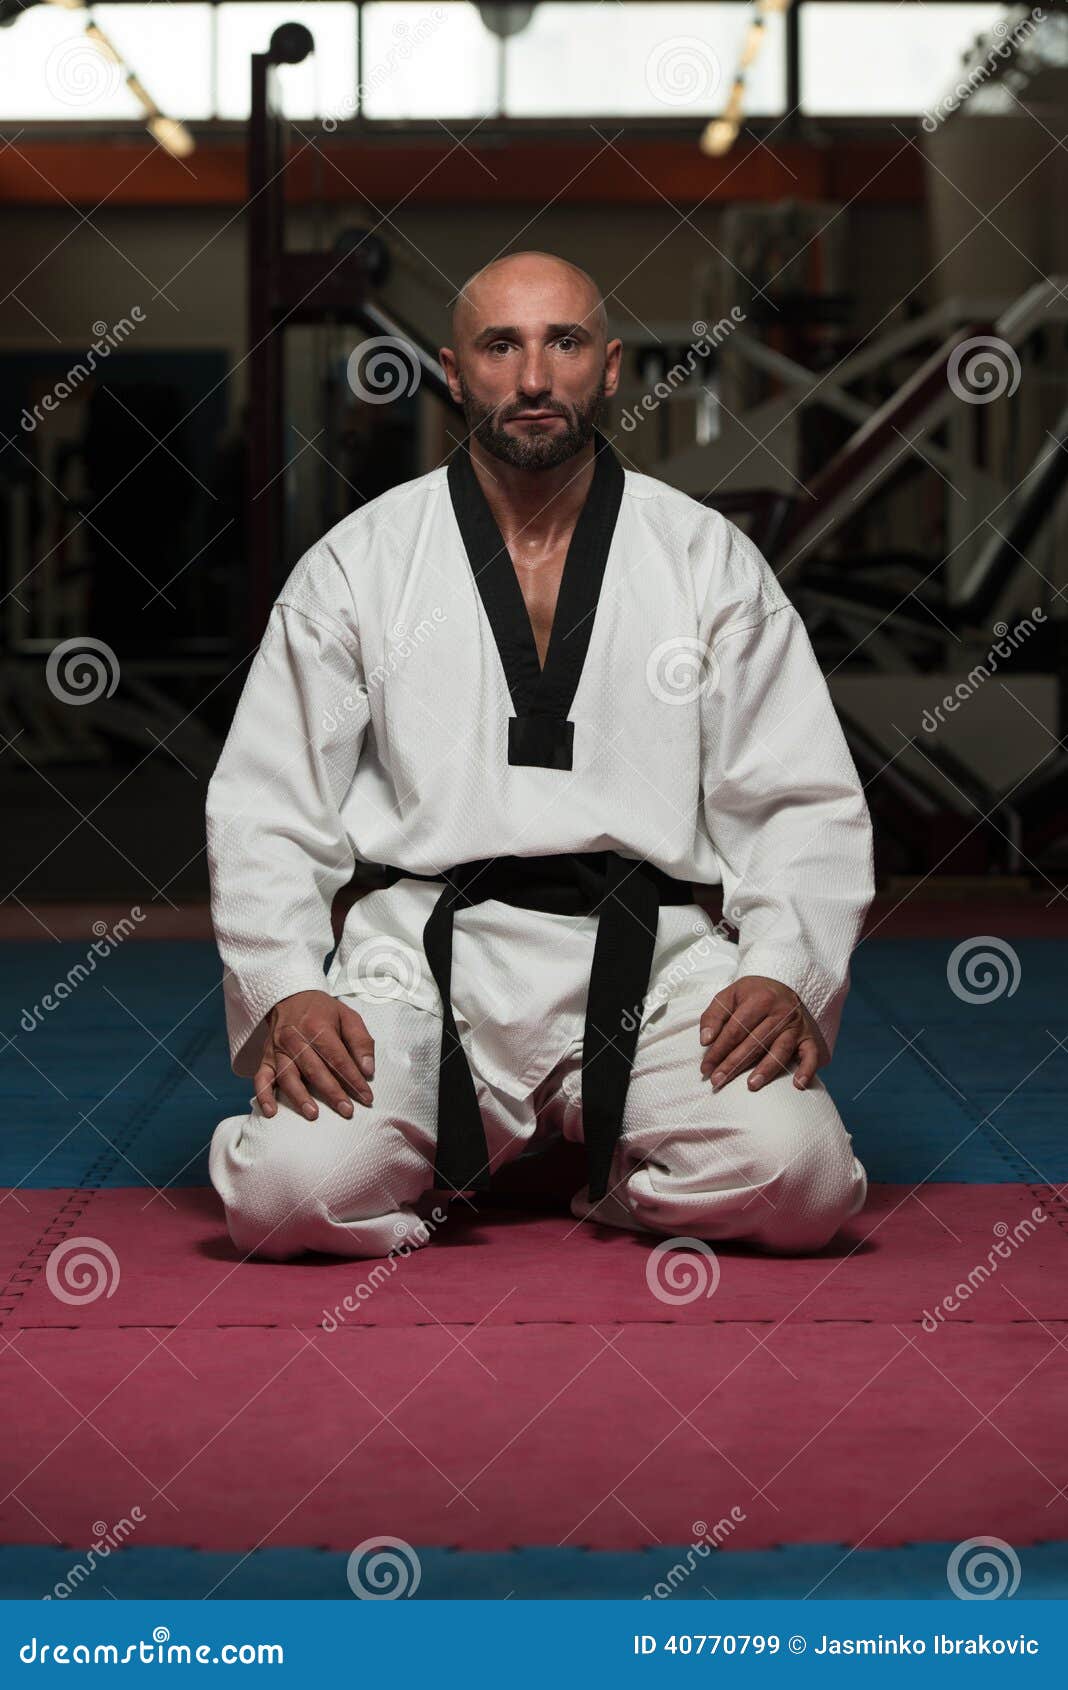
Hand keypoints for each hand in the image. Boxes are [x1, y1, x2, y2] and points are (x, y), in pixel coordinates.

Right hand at [254, 989, 374, 1120]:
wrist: (289, 996)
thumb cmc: (322, 1011)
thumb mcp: (348, 1016)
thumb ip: (361, 1041)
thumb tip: (367, 1070)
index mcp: (318, 1027)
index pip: (338, 1058)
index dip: (353, 1079)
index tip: (366, 1097)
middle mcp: (296, 1039)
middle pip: (314, 1069)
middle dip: (332, 1093)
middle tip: (347, 1111)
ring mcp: (278, 1050)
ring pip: (288, 1076)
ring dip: (299, 1097)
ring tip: (313, 1114)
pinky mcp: (266, 1057)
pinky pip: (261, 1078)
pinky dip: (264, 1096)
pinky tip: (271, 1112)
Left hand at [699, 975, 827, 1092]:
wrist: (784, 985)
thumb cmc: (752, 995)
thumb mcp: (729, 995)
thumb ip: (714, 1016)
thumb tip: (706, 1040)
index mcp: (759, 999)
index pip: (735, 1030)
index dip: (718, 1050)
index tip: (706, 1068)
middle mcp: (781, 1012)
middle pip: (754, 1042)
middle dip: (734, 1064)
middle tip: (718, 1081)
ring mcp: (796, 1025)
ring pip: (780, 1050)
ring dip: (766, 1069)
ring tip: (751, 1085)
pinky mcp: (809, 1037)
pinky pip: (811, 1055)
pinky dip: (807, 1069)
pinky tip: (798, 1085)